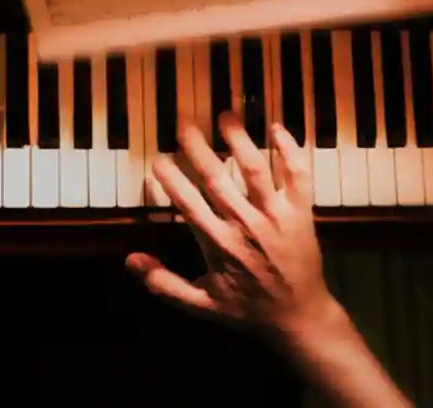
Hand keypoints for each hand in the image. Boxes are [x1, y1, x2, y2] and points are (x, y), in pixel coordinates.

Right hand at [127, 112, 410, 406]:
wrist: (300, 317)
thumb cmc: (248, 310)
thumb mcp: (201, 305)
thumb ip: (164, 284)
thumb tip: (131, 260)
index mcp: (219, 244)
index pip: (188, 204)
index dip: (171, 180)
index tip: (157, 160)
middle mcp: (246, 224)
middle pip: (217, 178)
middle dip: (198, 149)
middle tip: (185, 124)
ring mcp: (276, 216)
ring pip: (256, 169)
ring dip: (240, 140)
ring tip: (226, 115)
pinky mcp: (302, 212)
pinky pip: (298, 176)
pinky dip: (290, 150)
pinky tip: (278, 128)